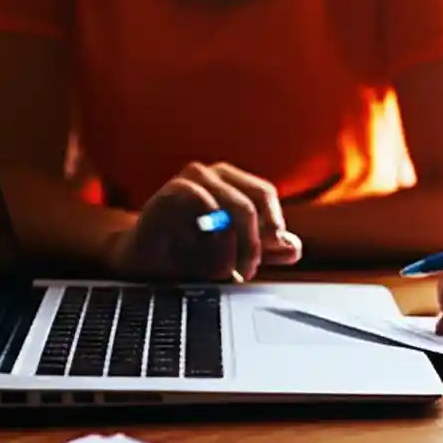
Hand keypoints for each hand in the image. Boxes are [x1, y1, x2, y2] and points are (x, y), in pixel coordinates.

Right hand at [107, 162, 302, 280]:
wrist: (148, 262)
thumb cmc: (191, 252)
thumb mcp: (237, 254)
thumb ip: (267, 249)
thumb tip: (294, 248)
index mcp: (233, 181)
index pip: (264, 194)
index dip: (272, 224)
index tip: (272, 252)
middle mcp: (214, 173)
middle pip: (252, 202)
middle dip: (255, 242)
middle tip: (249, 269)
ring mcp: (192, 178)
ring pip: (234, 207)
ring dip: (234, 245)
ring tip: (226, 269)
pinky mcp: (173, 190)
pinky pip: (206, 205)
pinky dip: (211, 235)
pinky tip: (202, 252)